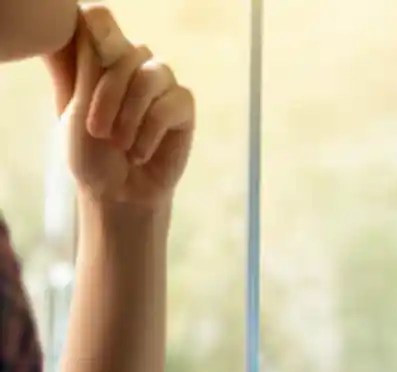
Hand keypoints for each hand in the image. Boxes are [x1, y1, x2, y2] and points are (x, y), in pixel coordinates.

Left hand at [44, 4, 193, 205]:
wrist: (117, 193)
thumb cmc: (91, 154)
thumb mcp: (78, 108)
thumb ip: (91, 64)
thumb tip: (95, 13)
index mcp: (100, 61)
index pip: (101, 22)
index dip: (101, 27)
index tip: (96, 48)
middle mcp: (132, 66)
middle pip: (126, 53)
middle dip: (109, 94)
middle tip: (97, 131)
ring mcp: (160, 86)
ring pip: (150, 76)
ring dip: (131, 114)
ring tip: (121, 145)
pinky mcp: (182, 108)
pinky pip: (172, 103)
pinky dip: (151, 131)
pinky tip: (140, 154)